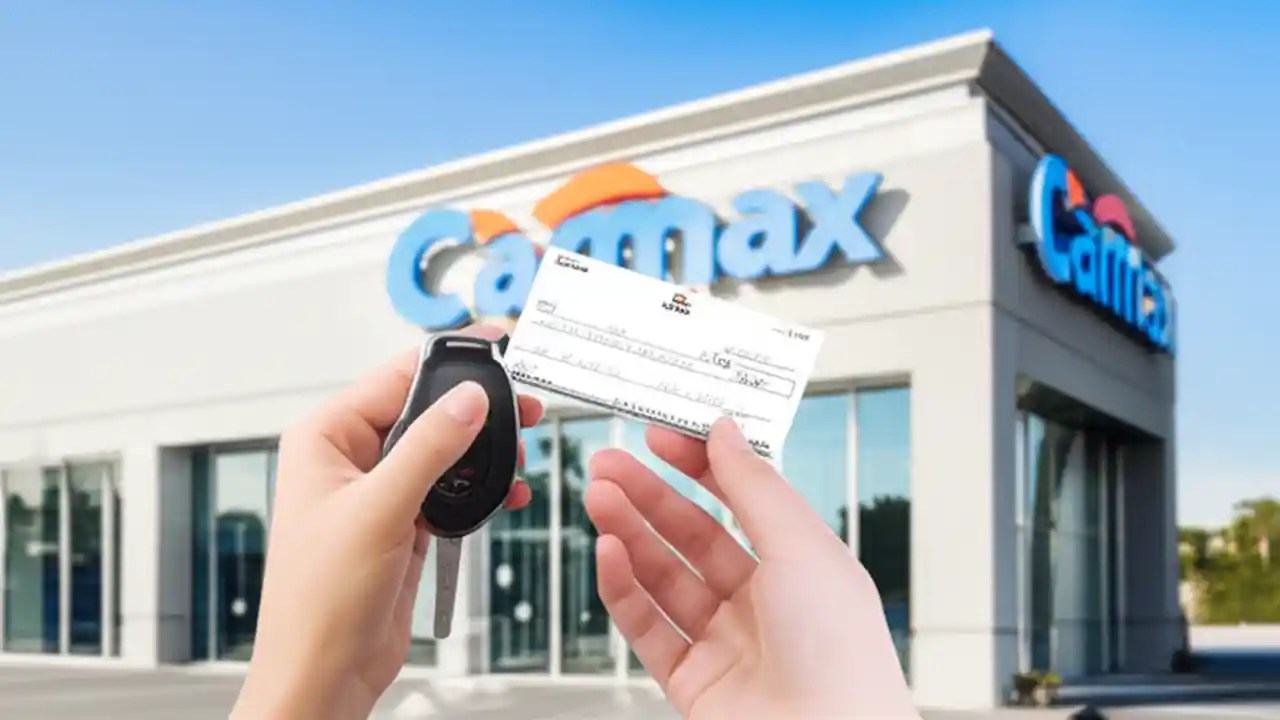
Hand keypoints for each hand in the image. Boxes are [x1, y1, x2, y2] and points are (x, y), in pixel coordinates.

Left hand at [231, 324, 542, 719]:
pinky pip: (449, 488)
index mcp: (325, 437)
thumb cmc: (319, 601)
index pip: (395, 378)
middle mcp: (349, 458)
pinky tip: (507, 493)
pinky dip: (481, 488)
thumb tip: (468, 400)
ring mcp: (378, 491)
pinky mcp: (402, 522)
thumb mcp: (379, 510)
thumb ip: (429, 448)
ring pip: (442, 450)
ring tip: (519, 458)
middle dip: (476, 411)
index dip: (449, 362)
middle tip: (524, 407)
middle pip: (424, 410)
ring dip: (483, 453)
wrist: (324, 673)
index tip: (495, 346)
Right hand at [586, 418, 917, 719]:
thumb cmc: (840, 656)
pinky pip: (645, 626)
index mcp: (801, 566)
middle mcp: (763, 603)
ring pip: (663, 577)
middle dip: (648, 496)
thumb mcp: (801, 547)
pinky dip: (621, 588)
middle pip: (692, 536)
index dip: (699, 465)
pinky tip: (607, 552)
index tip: (661, 436)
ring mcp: (725, 643)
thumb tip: (726, 432)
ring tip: (598, 498)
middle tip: (607, 465)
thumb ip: (755, 486)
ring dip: (628, 533)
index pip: (741, 501)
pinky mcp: (691, 681)